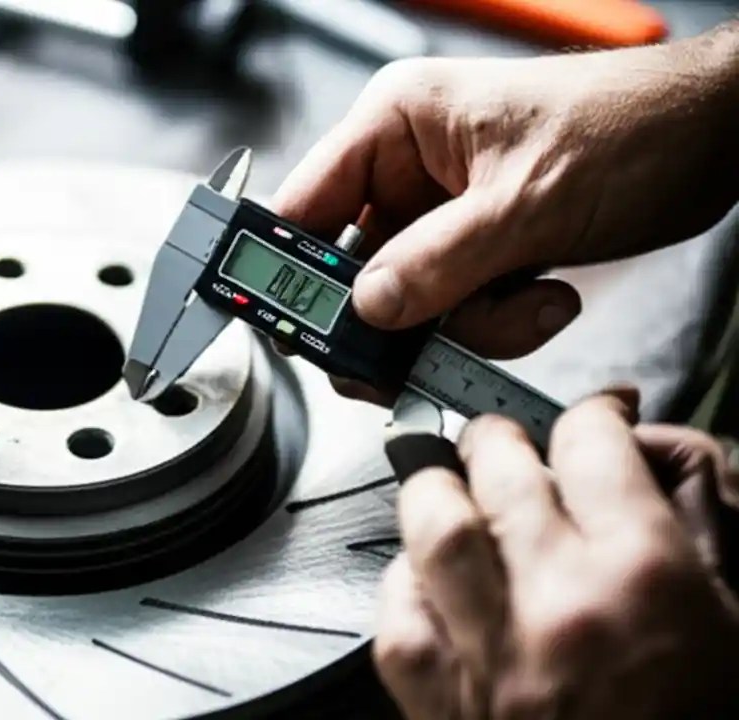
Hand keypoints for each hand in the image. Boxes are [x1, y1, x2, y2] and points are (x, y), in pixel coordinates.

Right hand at [274, 24, 738, 401]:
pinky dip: (495, 322)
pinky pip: (452, 309)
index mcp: (395, 126)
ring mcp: (440, 211)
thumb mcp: (527, 204)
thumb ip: (437, 263)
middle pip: (350, 270)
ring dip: (465, 324)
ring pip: (406, 303)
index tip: (297, 325)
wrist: (715, 139)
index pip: (302, 204)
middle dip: (399, 315)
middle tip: (419, 346)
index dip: (288, 268)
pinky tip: (545, 295)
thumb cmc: (633, 128)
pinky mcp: (475, 246)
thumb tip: (365, 311)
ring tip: (530, 300)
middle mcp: (405, 169)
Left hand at [374, 391, 738, 718]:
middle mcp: (552, 598)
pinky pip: (395, 600)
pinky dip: (408, 574)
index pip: (590, 441)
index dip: (595, 417)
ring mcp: (482, 645)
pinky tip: (433, 576)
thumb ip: (705, 524)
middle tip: (515, 444)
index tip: (596, 422)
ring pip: (432, 517)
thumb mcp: (737, 622)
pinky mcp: (428, 691)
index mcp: (642, 575)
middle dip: (507, 439)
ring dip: (444, 488)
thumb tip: (655, 452)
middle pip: (499, 464)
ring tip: (460, 487)